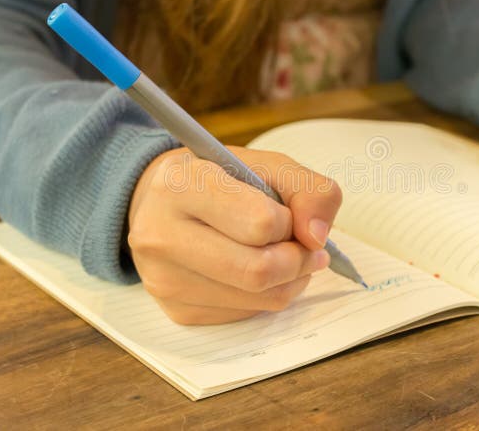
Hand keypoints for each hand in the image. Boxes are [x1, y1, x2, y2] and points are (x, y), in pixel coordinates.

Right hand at [127, 146, 341, 324]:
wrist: (162, 204)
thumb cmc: (221, 181)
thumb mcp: (266, 165)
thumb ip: (307, 188)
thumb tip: (317, 238)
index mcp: (179, 185)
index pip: (259, 222)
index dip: (288, 221)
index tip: (286, 214)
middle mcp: (161, 235)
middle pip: (258, 270)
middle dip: (298, 259)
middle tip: (306, 247)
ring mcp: (165, 279)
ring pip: (258, 297)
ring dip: (291, 279)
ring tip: (288, 255)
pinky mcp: (177, 310)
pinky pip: (247, 313)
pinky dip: (268, 294)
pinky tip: (258, 271)